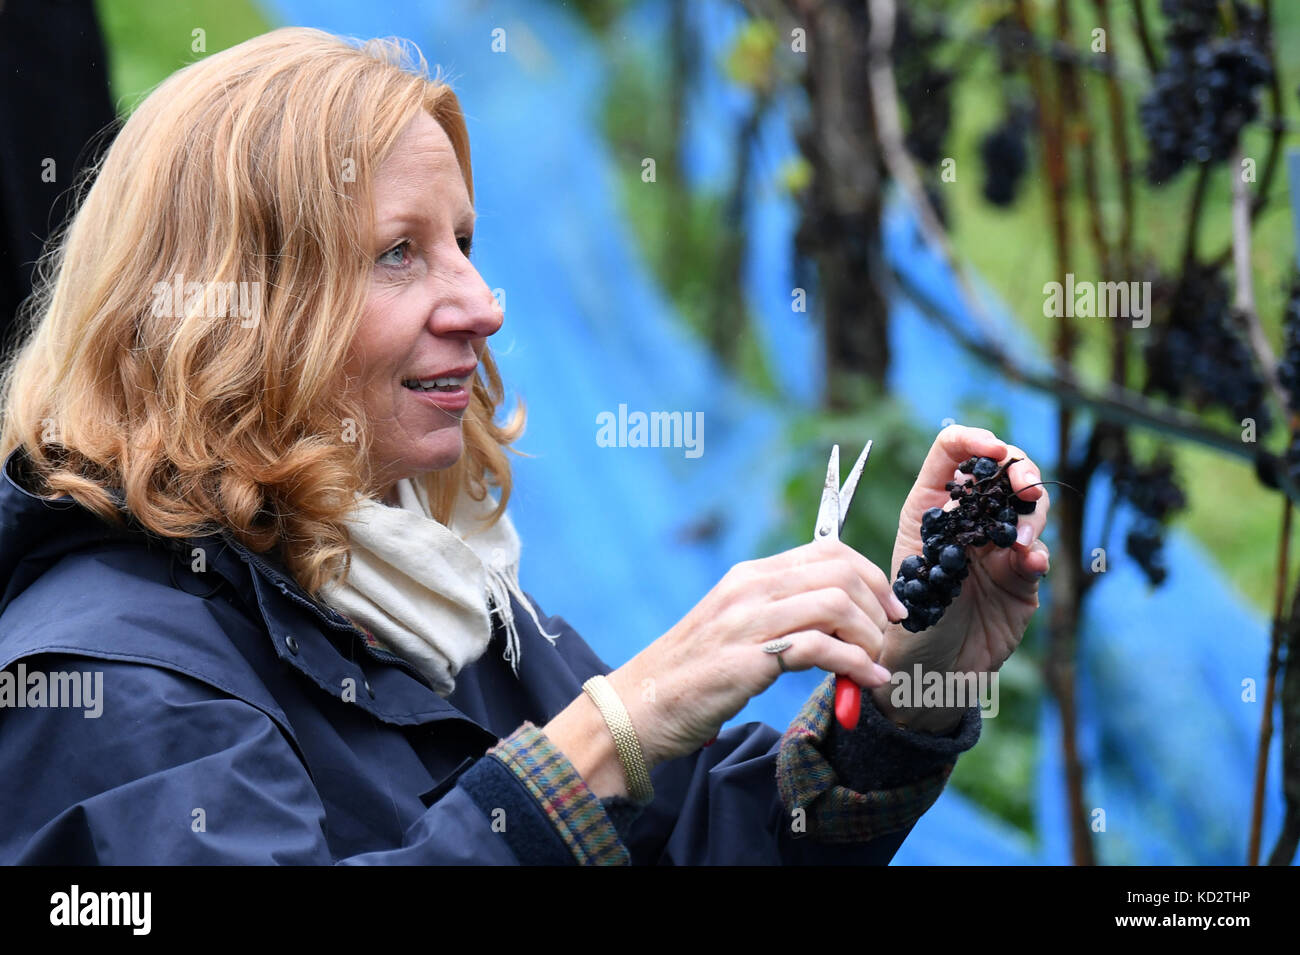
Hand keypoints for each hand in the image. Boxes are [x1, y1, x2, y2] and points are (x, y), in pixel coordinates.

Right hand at [555, 539, 907, 779]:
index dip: (870, 574)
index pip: (828, 549)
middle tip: (889, 637)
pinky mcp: (747, 659)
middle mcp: (750, 588)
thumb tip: (838, 627)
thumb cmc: (693, 676)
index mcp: (749, 576)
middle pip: (840, 571)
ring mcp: (747, 621)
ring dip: (869, 636)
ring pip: (836, 603)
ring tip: (874, 664)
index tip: (889, 607)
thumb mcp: (736, 629)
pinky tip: (864, 682)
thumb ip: (781, 618)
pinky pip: (819, 647)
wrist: (639, 708)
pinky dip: (854, 665)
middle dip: (878, 605)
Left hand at [872, 425, 1050, 731]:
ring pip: (1028, 507)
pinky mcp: (1021, 579)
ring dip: (1031, 513)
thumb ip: (943, 549)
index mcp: (930, 508)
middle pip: (1002, 471)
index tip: (992, 449)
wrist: (927, 676)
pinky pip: (1039, 554)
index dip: (974, 440)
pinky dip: (1038, 554)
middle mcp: (966, 520)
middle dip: (1019, 470)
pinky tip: (1028, 564)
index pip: (951, 453)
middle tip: (1023, 488)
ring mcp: (997, 548)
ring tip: (1020, 540)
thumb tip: (976, 527)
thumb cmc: (906, 625)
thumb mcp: (911, 577)